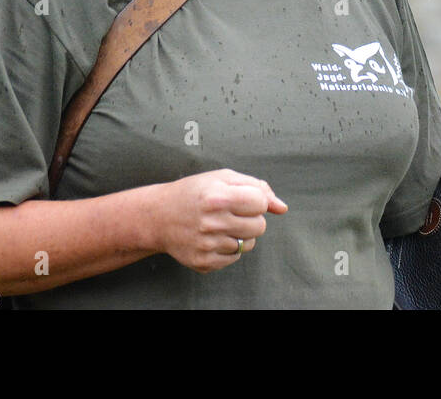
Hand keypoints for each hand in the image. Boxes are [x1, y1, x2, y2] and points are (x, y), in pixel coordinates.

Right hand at [150, 169, 286, 272]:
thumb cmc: (195, 193)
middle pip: (259, 226)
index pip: (261, 203)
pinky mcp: (203, 262)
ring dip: (240, 234)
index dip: (255, 200)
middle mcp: (212, 223)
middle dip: (251, 218)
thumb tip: (282, 208)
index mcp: (217, 197)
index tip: (241, 198)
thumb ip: (258, 187)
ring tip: (220, 224)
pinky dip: (228, 248)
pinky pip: (234, 258)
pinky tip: (213, 237)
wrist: (159, 216)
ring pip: (249, 244)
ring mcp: (207, 245)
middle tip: (231, 212)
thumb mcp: (224, 178)